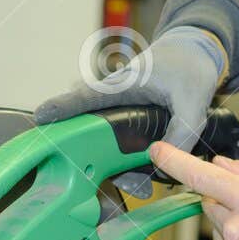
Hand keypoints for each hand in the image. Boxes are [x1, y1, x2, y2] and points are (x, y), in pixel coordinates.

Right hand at [35, 26, 226, 196]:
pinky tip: (146, 178)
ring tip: (140, 187)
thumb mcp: (194, 98)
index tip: (41, 118)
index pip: (85, 98)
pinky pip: (124, 144)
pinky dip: (131, 162)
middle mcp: (115, 98)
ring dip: (119, 166)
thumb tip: (168, 159)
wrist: (197, 52)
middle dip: (96, 158)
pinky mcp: (131, 119)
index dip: (62, 108)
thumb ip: (184, 129)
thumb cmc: (190, 65)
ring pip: (108, 142)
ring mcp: (121, 109)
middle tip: (108, 181)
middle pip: (93, 130)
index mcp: (122, 85)